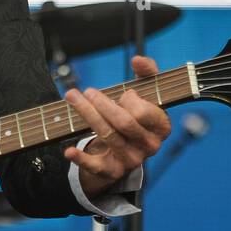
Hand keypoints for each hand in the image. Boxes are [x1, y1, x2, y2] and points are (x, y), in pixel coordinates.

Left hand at [63, 55, 171, 199]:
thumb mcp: (146, 92)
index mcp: (161, 127)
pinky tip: (68, 150)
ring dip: (87, 115)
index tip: (122, 92)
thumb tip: (138, 59)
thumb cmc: (136, 113)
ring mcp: (131, 160)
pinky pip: (96, 167)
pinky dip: (81, 158)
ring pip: (107, 136)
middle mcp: (149, 146)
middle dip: (101, 104)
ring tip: (72, 98)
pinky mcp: (113, 171)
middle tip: (86, 91)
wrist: (128, 146)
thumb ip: (147, 72)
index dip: (129, 100)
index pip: (143, 112)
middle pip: (123, 123)